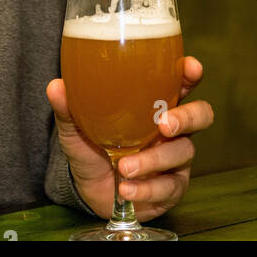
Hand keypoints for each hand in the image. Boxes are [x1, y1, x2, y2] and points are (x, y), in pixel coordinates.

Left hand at [45, 56, 213, 221]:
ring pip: (182, 152)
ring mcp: (175, 158)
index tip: (191, 67)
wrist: (89, 189)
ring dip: (154, 160)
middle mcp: (172, 128)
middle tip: (165, 124)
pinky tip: (126, 189)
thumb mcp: (77, 127)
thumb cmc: (92, 147)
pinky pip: (169, 187)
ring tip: (125, 167)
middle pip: (200, 115)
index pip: (181, 82)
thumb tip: (55, 86)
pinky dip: (146, 189)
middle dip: (188, 117)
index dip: (190, 73)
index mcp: (155, 103)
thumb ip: (69, 108)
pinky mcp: (171, 187)